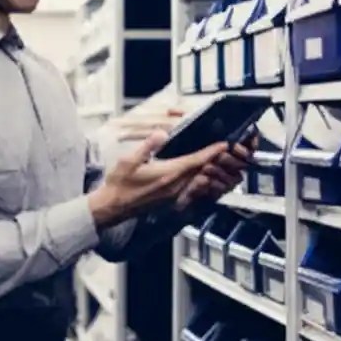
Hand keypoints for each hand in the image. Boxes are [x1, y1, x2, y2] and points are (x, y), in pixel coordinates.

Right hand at [87, 131, 249, 226]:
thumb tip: (161, 133)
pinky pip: (192, 188)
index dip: (212, 152)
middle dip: (217, 160)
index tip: (224, 144)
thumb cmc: (119, 184)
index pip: (196, 161)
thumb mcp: (129, 160)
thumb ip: (147, 146)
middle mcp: (175, 186)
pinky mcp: (171, 200)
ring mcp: (174, 194)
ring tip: (220, 161)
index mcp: (167, 174)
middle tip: (228, 150)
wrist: (113, 207)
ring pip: (200, 180)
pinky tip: (202, 175)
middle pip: (203, 171)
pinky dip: (201, 180)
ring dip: (211, 171)